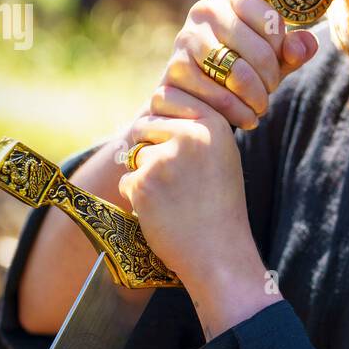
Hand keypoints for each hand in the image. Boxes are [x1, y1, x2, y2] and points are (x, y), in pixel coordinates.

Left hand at [117, 96, 256, 288]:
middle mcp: (191, 135)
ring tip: (174, 199)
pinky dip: (138, 198)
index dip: (163, 121)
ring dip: (145, 176)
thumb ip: (195, 129)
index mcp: (214, 124)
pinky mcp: (144, 183)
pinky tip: (163, 212)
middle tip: (174, 179)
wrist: (219, 253)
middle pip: (145, 124)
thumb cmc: (219, 208)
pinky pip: (127, 180)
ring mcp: (165, 158)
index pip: (167, 96)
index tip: (177, 147)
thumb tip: (158, 102)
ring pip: (135, 154)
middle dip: (150, 148)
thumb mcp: (220, 157)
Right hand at [148, 0, 318, 132]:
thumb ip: (293, 48)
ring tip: (259, 106)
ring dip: (257, 99)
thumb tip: (304, 47)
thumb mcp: (270, 54)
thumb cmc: (239, 64)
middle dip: (271, 80)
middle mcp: (204, 11)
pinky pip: (220, 97)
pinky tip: (245, 117)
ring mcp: (186, 39)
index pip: (273, 22)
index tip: (280, 62)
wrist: (192, 91)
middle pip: (259, 52)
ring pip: (239, 75)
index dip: (282, 50)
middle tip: (270, 91)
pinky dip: (239, 113)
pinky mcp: (175, 70)